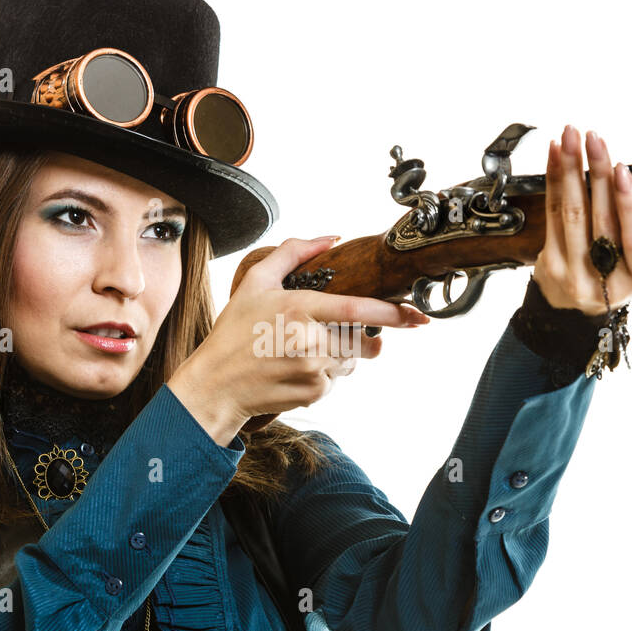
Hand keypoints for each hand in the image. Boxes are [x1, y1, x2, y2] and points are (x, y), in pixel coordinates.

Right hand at [168, 235, 429, 442]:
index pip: (356, 309)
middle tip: (340, 336)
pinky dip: (323, 376)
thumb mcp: (256, 283)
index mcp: (298, 309)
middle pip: (361, 340)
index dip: (391, 313)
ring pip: (350, 362)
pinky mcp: (312, 392)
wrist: (216, 385)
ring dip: (340, 356)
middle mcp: (309, 341)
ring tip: (303, 352)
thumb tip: (329, 237)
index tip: (415, 315)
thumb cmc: (233, 333)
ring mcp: (312, 369)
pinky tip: (295, 370)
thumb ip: (293, 253)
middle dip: (364, 339)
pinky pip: (334, 382)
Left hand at [533, 125, 631, 315]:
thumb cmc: (612, 279)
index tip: (623, 171)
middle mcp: (606, 279)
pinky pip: (550, 214)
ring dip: (571, 169)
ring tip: (572, 139)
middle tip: (594, 140)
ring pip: (571, 212)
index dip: (628, 205)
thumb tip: (620, 175)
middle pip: (599, 218)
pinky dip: (553, 181)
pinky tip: (556, 157)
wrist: (573, 312)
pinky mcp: (549, 263)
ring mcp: (574, 273)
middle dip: (596, 172)